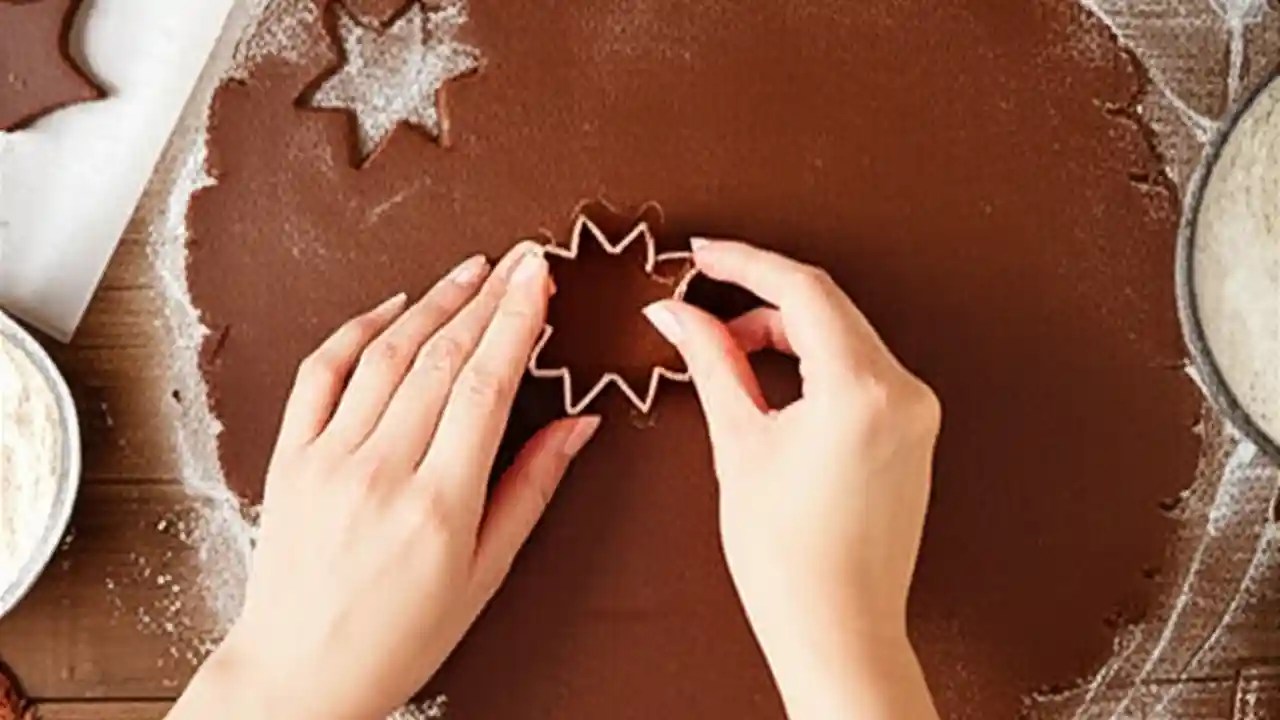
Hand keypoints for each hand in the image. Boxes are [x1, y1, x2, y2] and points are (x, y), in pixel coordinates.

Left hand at [170, 243, 600, 719]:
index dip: (517, 320)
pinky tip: (394, 306)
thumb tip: (577, 425)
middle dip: (488, 297)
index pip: (487, 385)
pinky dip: (357, 328)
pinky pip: (321, 372)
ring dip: (435, 302)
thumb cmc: (397, 637)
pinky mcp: (289, 457)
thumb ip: (531, 488)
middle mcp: (381, 471)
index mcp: (439, 504)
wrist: (299, 673)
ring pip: (386, 354)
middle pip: (442, 358)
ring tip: (471, 270)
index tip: (540, 279)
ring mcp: (328, 459)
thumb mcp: (484, 573)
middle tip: (520, 261)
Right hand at [643, 239, 940, 719]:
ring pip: (844, 334)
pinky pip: (862, 368)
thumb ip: (713, 363)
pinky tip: (773, 376)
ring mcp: (915, 412)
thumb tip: (679, 317)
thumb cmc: (790, 560)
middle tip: (704, 308)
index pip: (802, 289)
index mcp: (861, 390)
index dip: (745, 262)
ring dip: (787, 329)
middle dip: (761, 298)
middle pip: (827, 306)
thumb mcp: (739, 445)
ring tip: (731, 351)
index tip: (704, 255)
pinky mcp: (913, 430)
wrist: (837, 628)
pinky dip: (814, 359)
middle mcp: (902, 392)